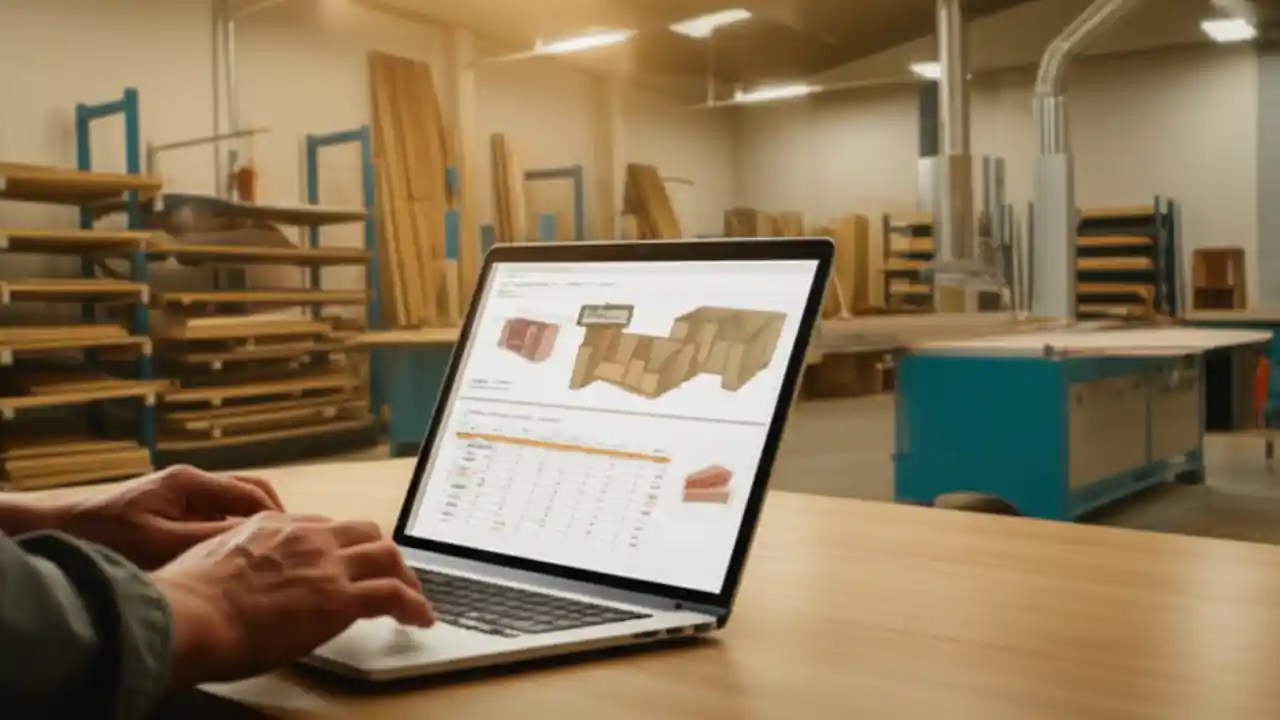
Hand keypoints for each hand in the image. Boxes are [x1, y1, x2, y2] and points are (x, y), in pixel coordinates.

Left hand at [57, 465, 283, 568]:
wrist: (61, 530)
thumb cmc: (106, 536)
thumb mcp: (162, 542)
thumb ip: (210, 539)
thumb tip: (259, 540)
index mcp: (192, 482)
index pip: (254, 492)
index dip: (281, 516)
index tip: (300, 539)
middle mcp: (191, 482)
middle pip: (250, 492)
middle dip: (275, 518)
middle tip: (293, 546)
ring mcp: (181, 496)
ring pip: (233, 506)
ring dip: (254, 527)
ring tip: (272, 555)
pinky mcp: (171, 511)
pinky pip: (214, 518)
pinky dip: (233, 533)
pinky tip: (237, 559)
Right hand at [151, 512, 434, 688]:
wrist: (188, 616)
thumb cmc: (184, 601)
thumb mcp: (207, 562)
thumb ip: (234, 564)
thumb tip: (233, 582)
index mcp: (272, 525)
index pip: (323, 528)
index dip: (341, 546)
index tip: (345, 561)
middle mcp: (306, 537)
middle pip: (364, 533)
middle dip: (381, 552)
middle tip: (390, 573)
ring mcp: (327, 565)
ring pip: (386, 556)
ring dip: (404, 577)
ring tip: (413, 598)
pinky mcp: (340, 598)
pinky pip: (393, 595)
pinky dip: (414, 605)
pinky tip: (420, 618)